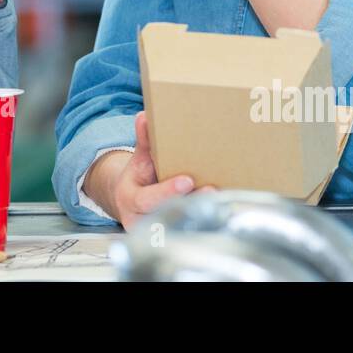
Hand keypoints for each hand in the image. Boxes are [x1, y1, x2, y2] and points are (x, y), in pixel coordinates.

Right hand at [91, 111, 213, 231]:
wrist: (132, 202)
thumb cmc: (139, 179)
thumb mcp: (139, 159)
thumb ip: (144, 141)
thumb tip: (145, 117)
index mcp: (130, 199)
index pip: (146, 199)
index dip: (167, 190)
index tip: (187, 180)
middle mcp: (141, 220)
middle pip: (167, 214)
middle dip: (190, 201)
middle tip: (211, 189)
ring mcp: (156, 232)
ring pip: (180, 225)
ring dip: (201, 211)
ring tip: (220, 196)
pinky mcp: (170, 236)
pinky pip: (188, 230)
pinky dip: (204, 219)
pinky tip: (221, 207)